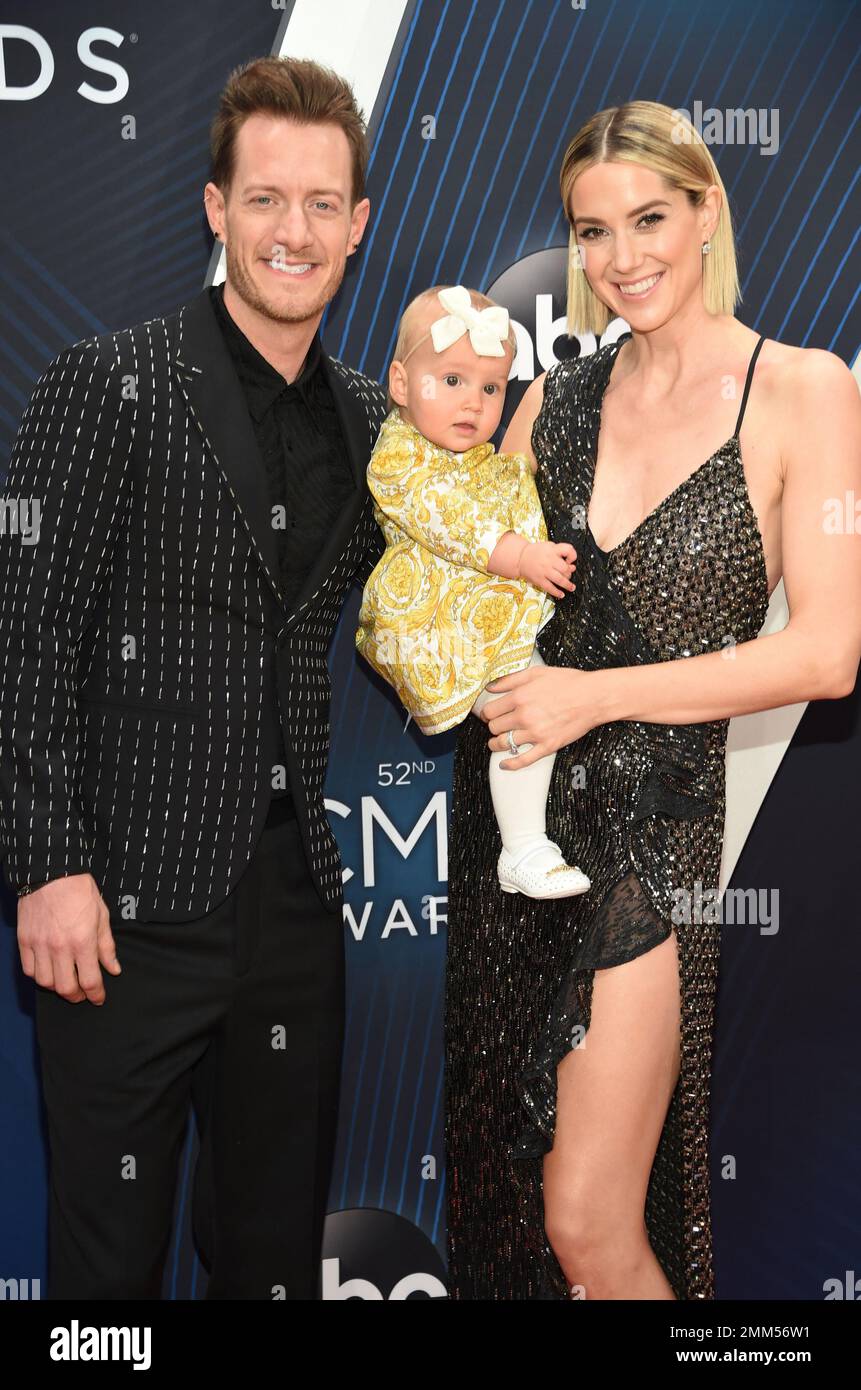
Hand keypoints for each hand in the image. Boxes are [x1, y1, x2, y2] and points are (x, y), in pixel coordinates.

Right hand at [17, 873, 120, 1004]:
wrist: (52, 872)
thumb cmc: (79, 890)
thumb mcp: (102, 916)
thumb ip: (106, 946)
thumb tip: (113, 969)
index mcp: (82, 941)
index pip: (90, 981)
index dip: (96, 995)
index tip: (99, 998)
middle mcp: (59, 947)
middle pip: (66, 988)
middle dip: (77, 996)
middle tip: (83, 994)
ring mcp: (39, 945)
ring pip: (45, 982)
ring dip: (57, 988)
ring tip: (66, 982)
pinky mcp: (24, 940)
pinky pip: (28, 969)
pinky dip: (38, 976)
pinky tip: (48, 972)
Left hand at [478, 662, 597, 767]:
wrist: (594, 697)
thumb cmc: (569, 682)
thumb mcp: (536, 672)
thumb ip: (510, 679)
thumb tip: (490, 686)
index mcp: (520, 697)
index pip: (490, 711)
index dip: (486, 713)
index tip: (489, 714)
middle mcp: (524, 716)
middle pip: (494, 727)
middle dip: (493, 727)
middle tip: (497, 725)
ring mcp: (535, 733)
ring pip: (503, 744)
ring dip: (496, 744)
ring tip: (496, 742)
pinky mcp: (547, 746)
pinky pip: (523, 760)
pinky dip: (510, 764)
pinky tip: (504, 765)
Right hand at [518, 541, 576, 596]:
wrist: (520, 558)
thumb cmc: (536, 552)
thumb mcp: (549, 546)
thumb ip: (561, 553)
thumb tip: (572, 567)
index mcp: (552, 550)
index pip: (568, 550)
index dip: (572, 556)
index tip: (571, 561)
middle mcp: (549, 560)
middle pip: (565, 568)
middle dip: (569, 573)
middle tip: (568, 575)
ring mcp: (544, 571)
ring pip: (560, 579)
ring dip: (567, 585)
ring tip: (571, 587)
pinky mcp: (539, 580)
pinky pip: (550, 588)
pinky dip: (557, 592)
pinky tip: (561, 594)